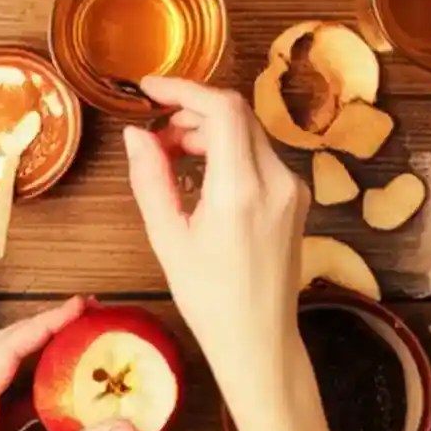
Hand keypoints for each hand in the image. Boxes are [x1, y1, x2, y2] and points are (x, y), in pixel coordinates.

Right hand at [122, 77, 309, 368]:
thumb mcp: (168, 239)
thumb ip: (150, 179)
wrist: (260, 340)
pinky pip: (260, 154)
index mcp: (241, 191)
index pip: (222, 110)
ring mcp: (292, 188)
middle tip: (157, 134)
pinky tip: (202, 172)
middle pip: (237, 114)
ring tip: (173, 155)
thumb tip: (134, 134)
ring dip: (209, 130)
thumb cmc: (210, 299)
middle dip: (192, 111)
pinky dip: (228, 149)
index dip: (183, 89)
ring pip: (249, 131)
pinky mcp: (296, 197)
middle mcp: (276, 182)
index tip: (149, 90)